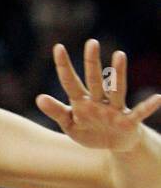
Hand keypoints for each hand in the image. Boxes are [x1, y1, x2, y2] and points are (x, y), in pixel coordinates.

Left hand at [36, 40, 160, 152]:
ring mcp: (115, 110)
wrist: (113, 145)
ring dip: (118, 74)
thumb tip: (39, 98)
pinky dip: (148, 106)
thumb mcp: (69, 125)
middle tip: (91, 42)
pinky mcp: (129, 122)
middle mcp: (99, 101)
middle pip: (94, 80)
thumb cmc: (90, 131)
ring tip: (119, 55)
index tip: (57, 47)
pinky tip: (158, 98)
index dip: (64, 66)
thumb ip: (57, 112)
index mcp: (82, 102)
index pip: (70, 82)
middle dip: (92, 63)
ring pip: (116, 90)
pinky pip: (140, 113)